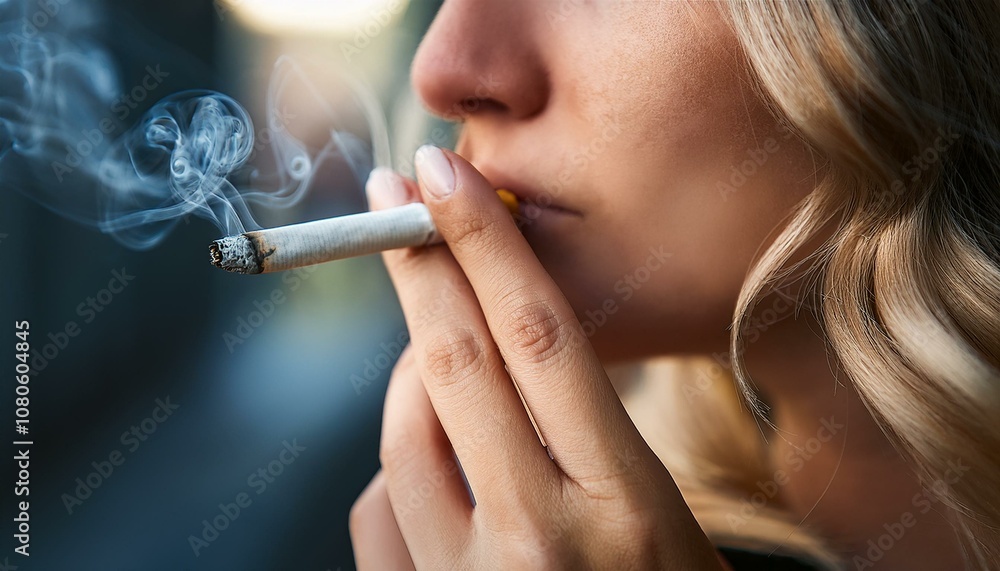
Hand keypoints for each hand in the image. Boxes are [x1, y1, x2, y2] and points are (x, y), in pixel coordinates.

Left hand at [349, 146, 725, 569]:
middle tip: (394, 196)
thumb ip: (580, 438)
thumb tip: (487, 354)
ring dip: (415, 375)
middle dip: (419, 265)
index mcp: (628, 509)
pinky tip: (437, 479)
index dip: (488, 246)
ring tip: (445, 362)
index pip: (544, 341)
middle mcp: (540, 541)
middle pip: (457, 365)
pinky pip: (380, 506)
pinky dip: (400, 466)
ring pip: (404, 431)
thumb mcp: (662, 521)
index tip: (447, 177)